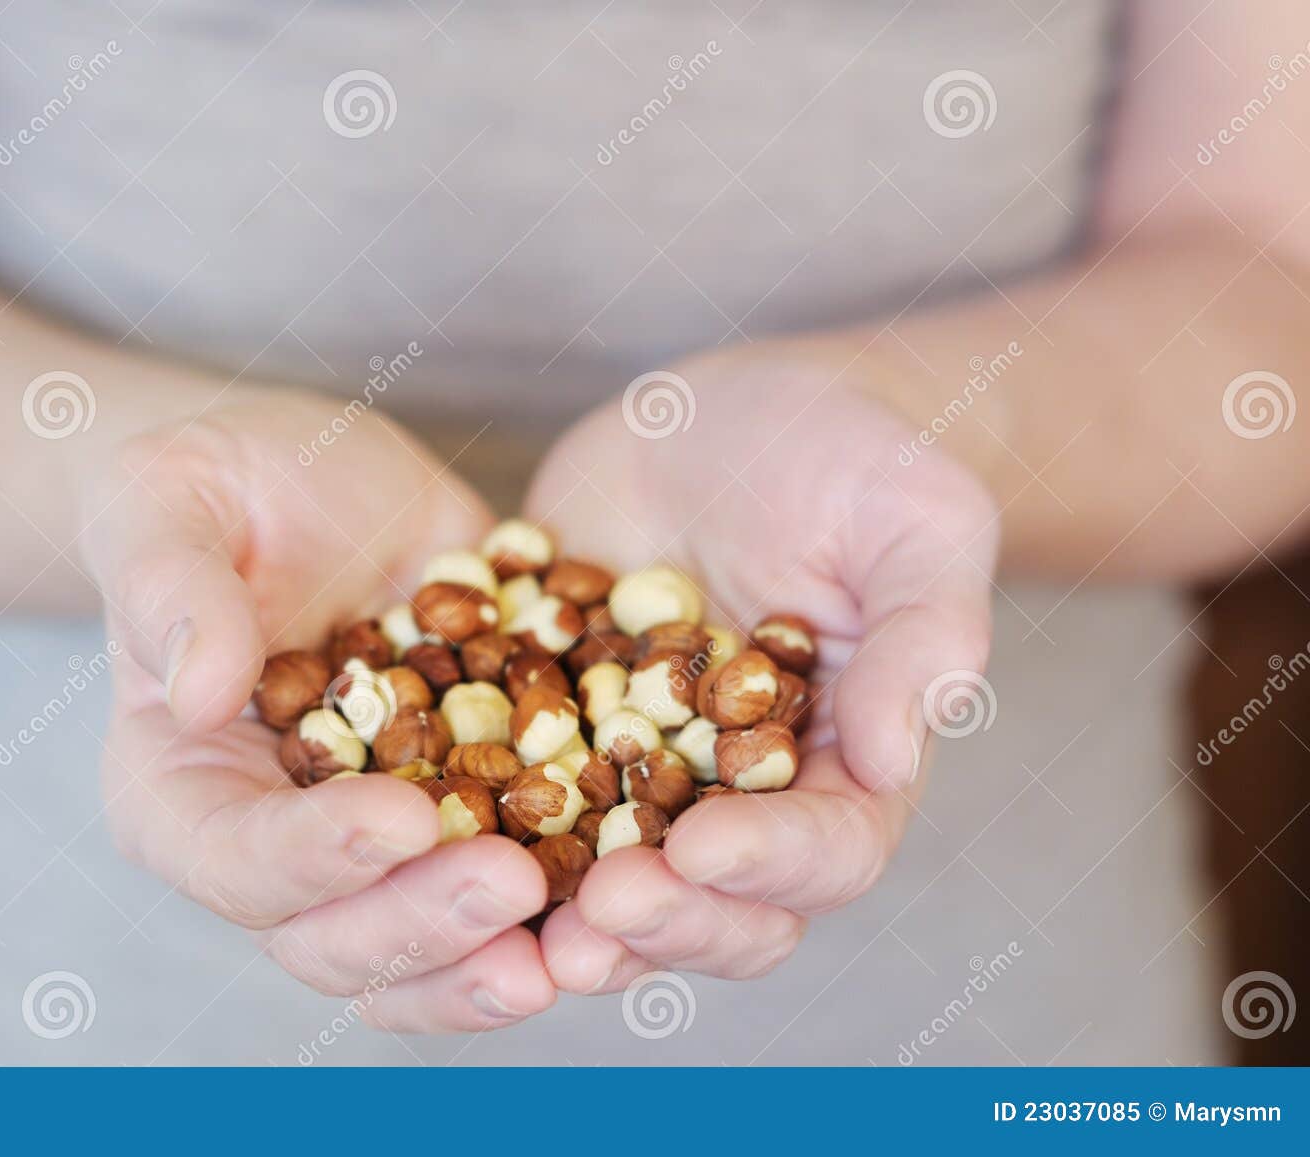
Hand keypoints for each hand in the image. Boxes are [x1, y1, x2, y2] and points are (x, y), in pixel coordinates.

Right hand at [79, 390, 555, 1032]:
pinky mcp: (469, 814)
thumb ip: (169, 587)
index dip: (314, 857)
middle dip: (425, 923)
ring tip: (586, 941)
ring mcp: (380, 844)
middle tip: (512, 882)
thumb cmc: (213, 487)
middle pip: (337, 937)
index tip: (400, 818)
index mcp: (183, 791)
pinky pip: (518, 888)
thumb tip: (200, 693)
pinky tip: (645, 886)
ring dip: (503, 958)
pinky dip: (575, 905)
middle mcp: (278, 846)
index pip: (235, 859)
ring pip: (431, 948)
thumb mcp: (165, 501)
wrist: (315, 481)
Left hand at [524, 347, 998, 991]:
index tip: (704, 849)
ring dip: (559, 907)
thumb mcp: (915, 522)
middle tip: (599, 908)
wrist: (731, 413)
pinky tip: (417, 810)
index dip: (769, 866)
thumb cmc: (852, 458)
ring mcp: (635, 771)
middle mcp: (736, 797)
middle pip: (713, 903)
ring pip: (604, 876)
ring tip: (502, 901)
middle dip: (661, 919)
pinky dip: (471, 811)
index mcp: (840, 769)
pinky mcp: (550, 726)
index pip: (825, 853)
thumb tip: (898, 756)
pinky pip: (508, 786)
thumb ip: (924, 634)